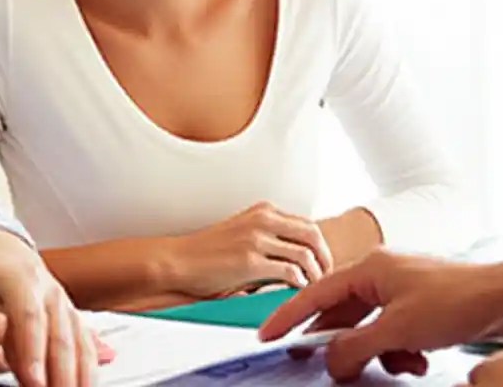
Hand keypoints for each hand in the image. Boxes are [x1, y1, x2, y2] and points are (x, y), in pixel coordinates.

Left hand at [0, 227, 105, 386]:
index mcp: (15, 276)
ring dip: (80, 374)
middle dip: (60, 372)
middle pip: (59, 333)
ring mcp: (61, 302)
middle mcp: (46, 287)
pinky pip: (83, 344)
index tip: (33, 382)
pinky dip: (87, 369)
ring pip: (79, 340)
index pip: (27, 315)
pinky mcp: (68, 316)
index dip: (32, 350)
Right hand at [166, 202, 332, 297]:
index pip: (305, 224)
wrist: (177, 261)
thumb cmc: (206, 253)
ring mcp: (256, 239)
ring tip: (312, 287)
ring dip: (314, 273)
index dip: (319, 246)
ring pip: (305, 253)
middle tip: (325, 275)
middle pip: (312, 234)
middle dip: (324, 257)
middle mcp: (262, 220)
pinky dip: (299, 282)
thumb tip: (297, 261)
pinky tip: (295, 290)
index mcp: (262, 211)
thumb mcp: (243, 234)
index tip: (321, 262)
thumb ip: (269, 240)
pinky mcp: (250, 261)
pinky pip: (289, 271)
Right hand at [257, 250, 502, 382]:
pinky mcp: (420, 303)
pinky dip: (399, 349)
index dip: (289, 317)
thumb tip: (332, 361)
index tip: (269, 334)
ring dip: (379, 351)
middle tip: (334, 367)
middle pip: (343, 313)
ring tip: (399, 362)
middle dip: (344, 344)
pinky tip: (416, 359)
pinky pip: (392, 330)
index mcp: (369, 268)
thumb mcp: (398, 330)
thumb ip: (356, 347)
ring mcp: (402, 287)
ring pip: (370, 326)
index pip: (316, 293)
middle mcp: (382, 273)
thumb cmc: (457, 300)